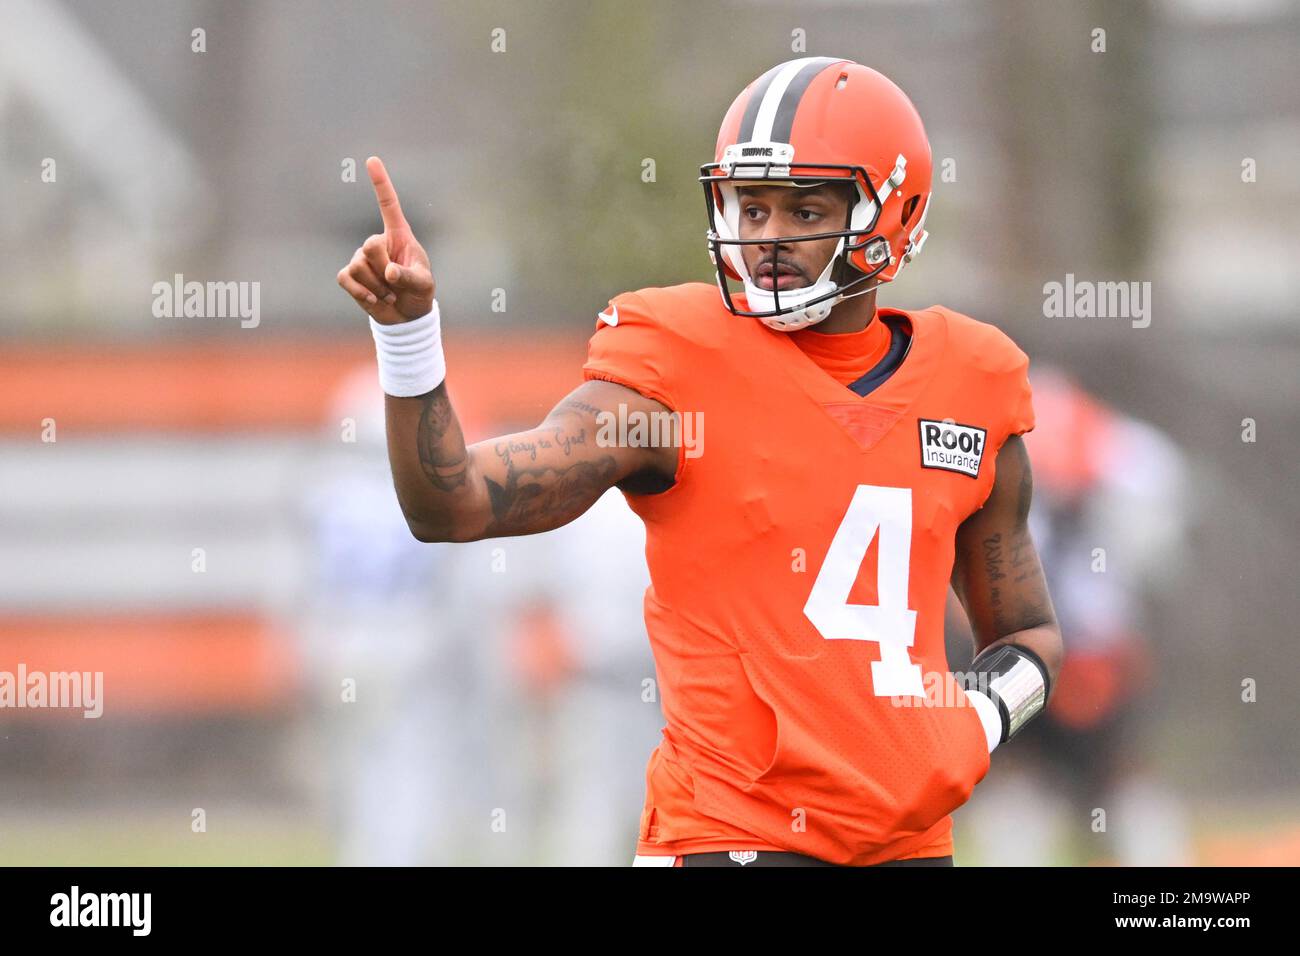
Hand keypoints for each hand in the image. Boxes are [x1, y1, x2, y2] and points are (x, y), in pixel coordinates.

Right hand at [337, 156, 435, 324]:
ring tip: (389, 292)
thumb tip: (389, 272)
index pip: (388, 204)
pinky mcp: (350, 276)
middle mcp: (378, 242)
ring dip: (377, 286)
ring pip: (358, 266)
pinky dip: (361, 292)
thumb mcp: (423, 285)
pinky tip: (375, 299)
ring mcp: (361, 257)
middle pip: (369, 246)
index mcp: (399, 235)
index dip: (380, 183)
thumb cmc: (419, 293)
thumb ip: (409, 276)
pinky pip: (346, 279)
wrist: (406, 316)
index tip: (372, 160)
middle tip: (395, 283)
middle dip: (384, 269)